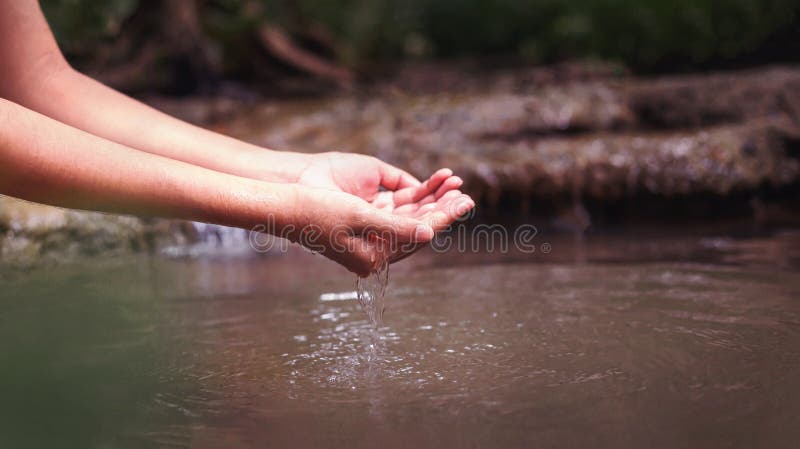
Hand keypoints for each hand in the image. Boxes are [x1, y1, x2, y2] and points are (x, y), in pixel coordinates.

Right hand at [296, 152, 474, 264]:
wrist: (285, 206)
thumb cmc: (318, 211)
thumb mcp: (360, 216)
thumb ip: (396, 226)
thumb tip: (429, 232)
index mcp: (374, 258)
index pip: (417, 236)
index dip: (441, 218)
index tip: (462, 204)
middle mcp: (375, 252)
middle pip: (417, 229)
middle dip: (442, 210)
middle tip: (467, 196)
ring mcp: (371, 239)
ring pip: (409, 219)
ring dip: (431, 202)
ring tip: (455, 188)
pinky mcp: (366, 225)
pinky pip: (397, 212)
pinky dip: (413, 199)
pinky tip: (430, 187)